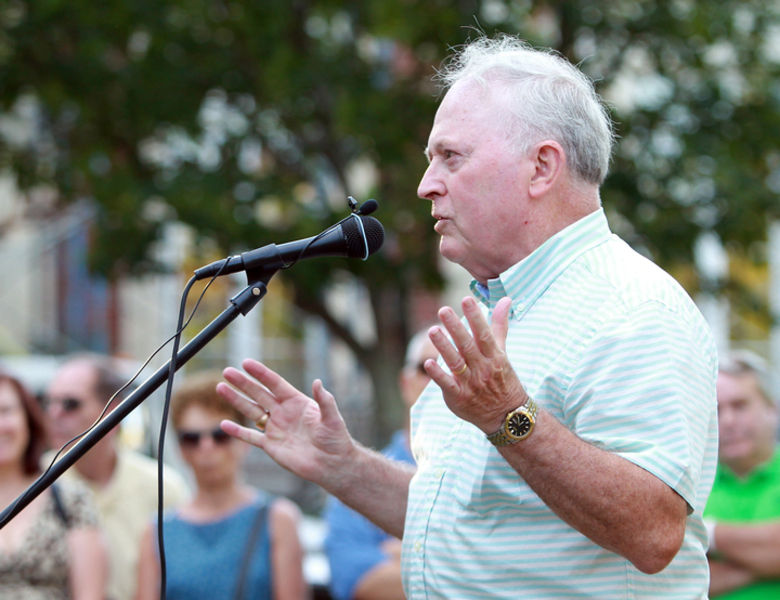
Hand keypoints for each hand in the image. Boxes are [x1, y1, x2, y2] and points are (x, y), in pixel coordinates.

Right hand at [217, 359, 353, 487]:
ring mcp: (276, 428)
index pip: (275, 383)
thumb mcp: (332, 418)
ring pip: (251, 411)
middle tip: (227, 371)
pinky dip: (237, 432)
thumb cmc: (336, 439)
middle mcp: (283, 412)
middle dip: (243, 383)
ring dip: (236, 400)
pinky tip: (223, 425)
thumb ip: (325, 401)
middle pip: (259, 393)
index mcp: (296, 401)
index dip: (261, 373)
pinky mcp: (271, 446)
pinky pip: (251, 437)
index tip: (246, 363)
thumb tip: (317, 382)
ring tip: (220, 387)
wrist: (332, 464)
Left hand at [424, 296, 528, 432]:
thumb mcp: (503, 352)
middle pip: (467, 346)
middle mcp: (482, 369)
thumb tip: (505, 300)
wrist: (507, 416)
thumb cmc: (503, 379)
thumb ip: (499, 325)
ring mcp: (470, 384)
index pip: (484, 334)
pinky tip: (428, 362)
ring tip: (432, 330)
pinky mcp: (459, 397)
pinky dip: (438, 374)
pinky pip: (447, 384)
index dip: (475, 317)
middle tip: (443, 310)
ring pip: (455, 362)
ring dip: (443, 346)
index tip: (467, 299)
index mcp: (494, 356)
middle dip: (455, 327)